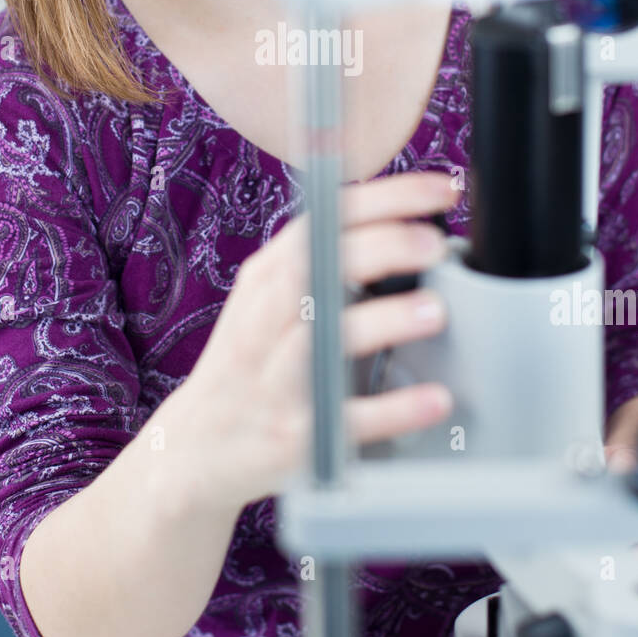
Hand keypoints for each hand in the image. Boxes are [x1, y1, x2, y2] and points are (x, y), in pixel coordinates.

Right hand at [163, 170, 460, 512]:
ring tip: (435, 311)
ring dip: (382, 321)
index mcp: (267, 279)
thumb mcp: (268, 298)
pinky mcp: (294, 439)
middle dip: (380, 248)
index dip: (385, 199)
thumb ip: (320, 260)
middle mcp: (265, 323)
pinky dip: (393, 409)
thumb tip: (405, 221)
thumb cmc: (249, 362)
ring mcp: (276, 382)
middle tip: (434, 243)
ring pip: (323, 341)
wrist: (197, 447)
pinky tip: (434, 398)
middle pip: (316, 271)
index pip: (323, 221)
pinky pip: (346, 421)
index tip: (440, 189)